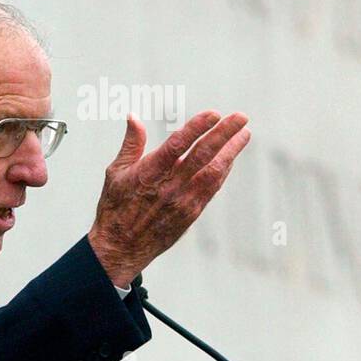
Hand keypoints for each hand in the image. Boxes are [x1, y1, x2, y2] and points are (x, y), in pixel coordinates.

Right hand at [87, 110, 250, 285]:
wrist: (121, 247)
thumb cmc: (116, 206)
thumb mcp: (116, 172)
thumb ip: (131, 144)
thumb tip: (133, 116)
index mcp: (148, 173)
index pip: (177, 145)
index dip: (197, 128)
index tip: (214, 113)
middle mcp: (169, 186)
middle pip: (202, 155)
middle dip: (224, 134)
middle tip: (241, 117)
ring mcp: (183, 201)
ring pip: (213, 172)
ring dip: (231, 152)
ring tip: (245, 134)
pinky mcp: (191, 213)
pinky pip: (212, 188)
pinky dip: (223, 170)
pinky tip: (231, 157)